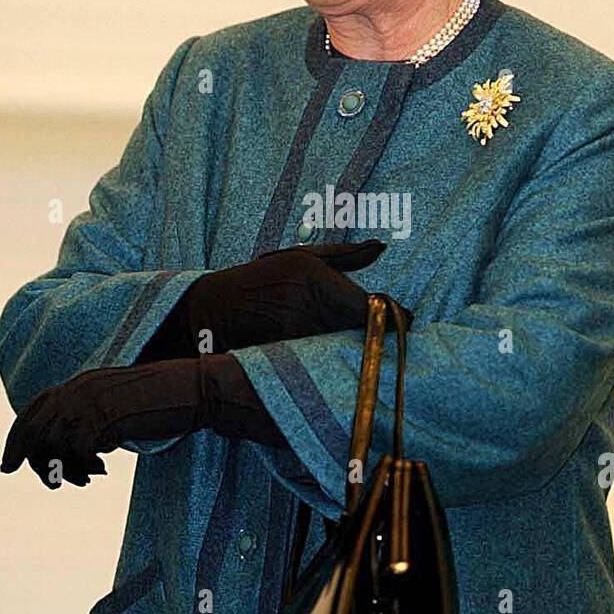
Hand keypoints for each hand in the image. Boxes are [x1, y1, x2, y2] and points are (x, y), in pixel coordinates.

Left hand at [0, 360, 204, 487]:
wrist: (192, 389)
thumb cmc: (165, 399)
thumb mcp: (121, 402)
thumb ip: (94, 415)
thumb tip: (74, 446)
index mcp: (81, 382)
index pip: (33, 408)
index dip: (16, 436)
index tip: (9, 463)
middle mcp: (78, 389)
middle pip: (35, 428)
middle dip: (32, 460)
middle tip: (50, 484)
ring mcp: (89, 403)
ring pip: (53, 444)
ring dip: (65, 470)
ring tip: (84, 480)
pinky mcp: (103, 418)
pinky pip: (76, 452)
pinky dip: (83, 468)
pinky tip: (102, 471)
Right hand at [136, 238, 408, 361]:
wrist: (209, 312)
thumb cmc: (259, 279)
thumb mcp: (298, 257)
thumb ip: (344, 255)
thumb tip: (382, 247)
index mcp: (315, 278)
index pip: (372, 306)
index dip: (396, 319)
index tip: (403, 323)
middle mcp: (306, 307)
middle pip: (363, 333)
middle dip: (377, 337)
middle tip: (382, 338)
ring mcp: (295, 336)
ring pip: (345, 352)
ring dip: (354, 352)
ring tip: (353, 349)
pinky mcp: (285, 360)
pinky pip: (323, 366)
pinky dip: (331, 365)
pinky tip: (328, 360)